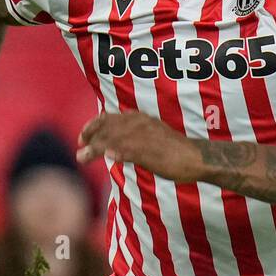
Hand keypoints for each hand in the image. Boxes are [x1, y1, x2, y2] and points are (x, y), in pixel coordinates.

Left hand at [77, 111, 201, 182]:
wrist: (196, 158)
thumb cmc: (175, 151)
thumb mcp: (152, 137)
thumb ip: (134, 139)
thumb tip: (115, 148)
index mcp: (140, 119)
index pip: (110, 117)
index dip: (93, 125)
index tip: (83, 136)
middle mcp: (140, 124)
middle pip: (107, 125)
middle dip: (90, 135)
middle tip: (79, 146)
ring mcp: (144, 137)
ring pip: (112, 138)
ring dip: (94, 148)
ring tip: (82, 157)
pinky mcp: (150, 151)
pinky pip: (127, 151)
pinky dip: (115, 152)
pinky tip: (105, 158)